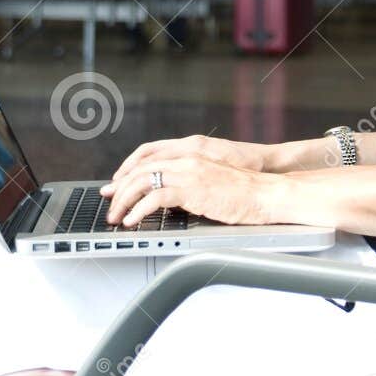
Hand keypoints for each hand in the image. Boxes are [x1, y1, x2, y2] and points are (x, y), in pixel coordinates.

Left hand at [101, 155, 284, 227]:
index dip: (127, 172)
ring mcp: (189, 173)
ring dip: (124, 201)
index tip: (115, 186)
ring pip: (142, 181)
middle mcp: (186, 159)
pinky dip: (139, 210)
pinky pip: (155, 198)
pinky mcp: (193, 189)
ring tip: (116, 217)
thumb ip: (189, 184)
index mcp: (190, 154)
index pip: (147, 158)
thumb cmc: (244, 192)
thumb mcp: (210, 182)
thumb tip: (170, 198)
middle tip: (109, 205)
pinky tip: (133, 221)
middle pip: (140, 169)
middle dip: (119, 188)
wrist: (266, 193)